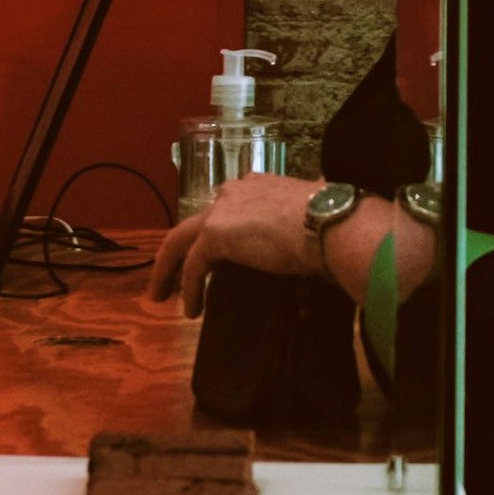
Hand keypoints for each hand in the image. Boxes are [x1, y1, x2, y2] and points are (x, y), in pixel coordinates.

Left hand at [153, 172, 326, 311]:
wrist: (326, 224)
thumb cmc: (330, 224)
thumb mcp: (313, 217)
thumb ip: (304, 222)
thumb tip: (324, 232)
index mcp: (256, 186)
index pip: (224, 210)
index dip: (213, 234)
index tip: (209, 258)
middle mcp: (234, 192)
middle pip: (194, 225)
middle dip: (178, 252)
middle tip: (170, 278)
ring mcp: (221, 210)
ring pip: (181, 241)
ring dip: (169, 270)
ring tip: (163, 295)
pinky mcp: (214, 233)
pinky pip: (193, 265)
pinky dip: (189, 288)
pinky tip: (191, 309)